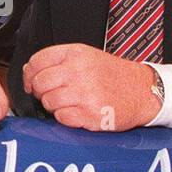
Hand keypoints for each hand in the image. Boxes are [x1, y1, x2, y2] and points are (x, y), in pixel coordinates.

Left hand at [23, 44, 159, 130]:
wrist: (142, 90)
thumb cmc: (115, 75)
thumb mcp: (87, 56)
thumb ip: (59, 61)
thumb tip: (30, 71)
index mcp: (76, 54)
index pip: (37, 61)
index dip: (30, 74)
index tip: (32, 82)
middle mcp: (78, 71)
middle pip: (39, 83)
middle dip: (40, 92)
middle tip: (51, 94)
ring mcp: (84, 93)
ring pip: (48, 102)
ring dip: (54, 106)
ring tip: (69, 103)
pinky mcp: (90, 114)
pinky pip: (62, 118)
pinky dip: (65, 118)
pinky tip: (77, 111)